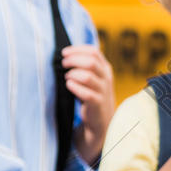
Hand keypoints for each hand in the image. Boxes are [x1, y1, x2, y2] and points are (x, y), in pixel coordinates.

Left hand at [62, 43, 114, 162]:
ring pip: (87, 76)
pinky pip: (86, 93)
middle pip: (91, 61)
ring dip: (73, 74)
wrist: (100, 121)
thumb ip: (85, 66)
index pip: (94, 52)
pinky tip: (69, 86)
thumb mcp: (93, 78)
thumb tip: (65, 55)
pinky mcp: (97, 103)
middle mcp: (106, 78)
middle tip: (63, 64)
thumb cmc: (91, 96)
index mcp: (105, 69)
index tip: (64, 53)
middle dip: (73, 60)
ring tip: (67, 78)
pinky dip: (74, 87)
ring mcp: (103, 91)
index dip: (77, 50)